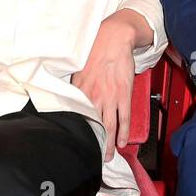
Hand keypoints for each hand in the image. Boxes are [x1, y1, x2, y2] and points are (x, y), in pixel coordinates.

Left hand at [72, 15, 138, 160]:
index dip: (78, 132)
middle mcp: (95, 96)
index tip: (77, 143)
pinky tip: (123, 142)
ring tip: (108, 156)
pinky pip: (124, 117)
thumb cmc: (95, 50)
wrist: (113, 38)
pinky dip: (124, 132)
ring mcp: (111, 97)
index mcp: (81, 90)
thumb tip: (71, 98)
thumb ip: (76, 86)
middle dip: (94, 144)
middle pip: (93, 126)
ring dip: (109, 144)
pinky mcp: (124, 94)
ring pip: (109, 126)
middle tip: (93, 157)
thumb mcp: (78, 69)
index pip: (78, 117)